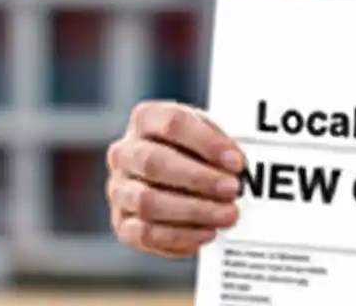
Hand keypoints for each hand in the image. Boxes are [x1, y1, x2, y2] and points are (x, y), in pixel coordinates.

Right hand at [106, 101, 245, 256]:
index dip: (206, 142)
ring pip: (147, 201)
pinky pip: (144, 233)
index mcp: (146, 119)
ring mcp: (119, 189)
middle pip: (154, 162)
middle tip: (233, 189)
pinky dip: (179, 236)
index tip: (236, 161)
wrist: (178, 175)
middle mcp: (125, 153)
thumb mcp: (209, 134)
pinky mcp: (123, 222)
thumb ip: (221, 145)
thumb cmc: (197, 150)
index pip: (172, 123)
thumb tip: (236, 166)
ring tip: (227, 215)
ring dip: (193, 210)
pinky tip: (207, 233)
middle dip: (199, 179)